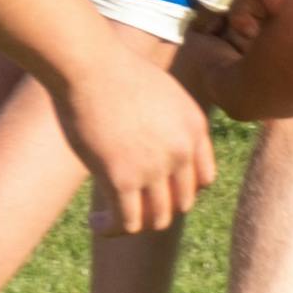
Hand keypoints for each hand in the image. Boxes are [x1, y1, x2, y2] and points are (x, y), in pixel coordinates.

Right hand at [62, 33, 215, 234]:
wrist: (88, 64)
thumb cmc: (114, 70)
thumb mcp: (160, 92)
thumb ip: (167, 122)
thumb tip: (154, 144)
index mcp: (194, 128)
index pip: (204, 180)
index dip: (181, 191)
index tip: (156, 191)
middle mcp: (181, 151)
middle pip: (181, 203)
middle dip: (157, 210)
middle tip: (131, 206)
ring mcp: (154, 167)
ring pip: (157, 219)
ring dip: (134, 225)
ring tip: (110, 219)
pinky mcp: (122, 179)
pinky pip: (127, 222)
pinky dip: (111, 228)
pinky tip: (96, 222)